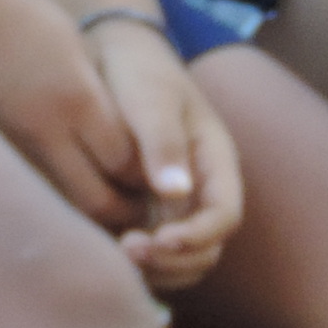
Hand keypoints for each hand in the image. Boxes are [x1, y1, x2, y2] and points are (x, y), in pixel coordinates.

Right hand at [0, 0, 147, 234]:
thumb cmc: (19, 14)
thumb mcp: (75, 46)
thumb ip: (101, 96)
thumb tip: (128, 139)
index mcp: (77, 98)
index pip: (127, 161)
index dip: (149, 176)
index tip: (163, 175)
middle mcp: (48, 129)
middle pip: (97, 199)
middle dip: (124, 209)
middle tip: (143, 204)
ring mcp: (20, 140)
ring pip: (67, 199)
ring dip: (93, 206)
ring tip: (112, 198)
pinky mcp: (1, 142)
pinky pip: (42, 182)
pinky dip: (64, 190)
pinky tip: (74, 180)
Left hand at [82, 23, 244, 291]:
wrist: (113, 59)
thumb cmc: (138, 73)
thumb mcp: (151, 98)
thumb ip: (162, 141)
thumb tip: (176, 191)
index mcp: (215, 163)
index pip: (224, 215)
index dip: (198, 236)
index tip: (160, 241)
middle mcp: (201, 190)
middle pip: (206, 249)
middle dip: (174, 260)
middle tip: (128, 251)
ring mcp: (175, 204)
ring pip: (180, 259)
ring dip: (156, 268)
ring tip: (116, 254)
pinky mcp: (145, 210)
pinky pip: (151, 250)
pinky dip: (136, 261)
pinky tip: (103, 250)